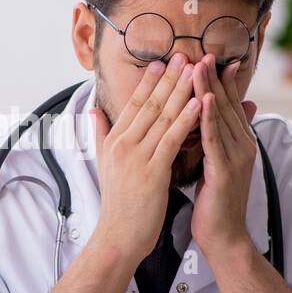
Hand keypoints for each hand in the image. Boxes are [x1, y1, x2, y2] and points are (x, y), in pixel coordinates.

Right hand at [90, 52, 200, 265]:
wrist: (118, 237)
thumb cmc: (117, 205)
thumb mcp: (103, 164)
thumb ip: (100, 134)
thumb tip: (92, 110)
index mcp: (114, 141)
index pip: (134, 104)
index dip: (149, 81)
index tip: (162, 61)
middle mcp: (123, 144)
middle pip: (150, 104)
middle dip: (169, 78)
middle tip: (184, 55)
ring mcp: (137, 157)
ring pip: (163, 117)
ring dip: (181, 91)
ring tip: (196, 71)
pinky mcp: (152, 172)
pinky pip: (172, 139)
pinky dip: (186, 119)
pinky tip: (199, 103)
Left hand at [190, 56, 258, 259]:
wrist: (224, 236)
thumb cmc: (216, 202)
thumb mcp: (216, 164)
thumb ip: (216, 140)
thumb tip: (212, 121)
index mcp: (239, 143)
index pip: (228, 105)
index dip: (218, 81)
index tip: (207, 58)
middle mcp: (242, 146)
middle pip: (226, 105)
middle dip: (214, 78)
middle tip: (203, 52)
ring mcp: (236, 157)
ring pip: (221, 116)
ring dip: (210, 89)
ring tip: (199, 65)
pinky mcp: (226, 170)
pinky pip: (215, 139)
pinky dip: (210, 118)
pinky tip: (205, 99)